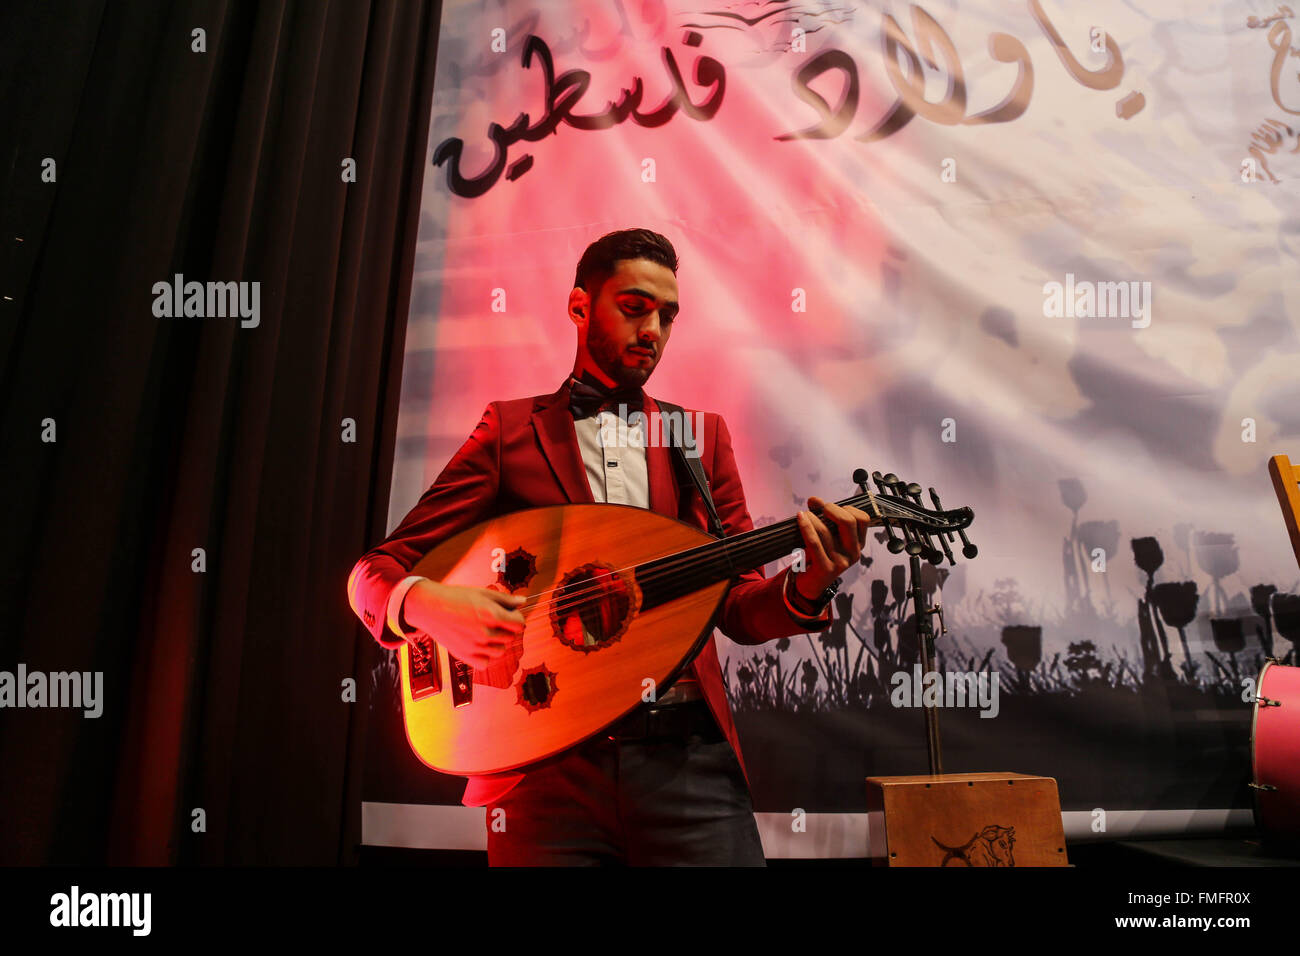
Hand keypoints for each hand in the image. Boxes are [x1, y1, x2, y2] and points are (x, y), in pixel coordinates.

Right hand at [400, 579, 526, 667]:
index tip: (510, 615)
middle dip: (506, 629)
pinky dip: (485, 656)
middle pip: (511, 637)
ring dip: (497, 643)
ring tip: (485, 632)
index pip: (519, 623)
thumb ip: (504, 599)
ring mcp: (474, 646)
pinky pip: (485, 663)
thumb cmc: (455, 597)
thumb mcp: (482, 593)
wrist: (429, 607)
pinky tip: (479, 645)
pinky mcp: (464, 656)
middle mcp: (484, 632)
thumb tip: (523, 601)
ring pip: (500, 651)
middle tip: (494, 621)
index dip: (516, 618)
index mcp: (491, 614)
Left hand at [793, 496, 874, 597]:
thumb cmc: (820, 555)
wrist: (811, 584)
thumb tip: (815, 500)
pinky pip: (814, 542)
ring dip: (812, 518)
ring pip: (826, 530)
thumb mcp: (826, 535)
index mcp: (858, 543)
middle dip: (831, 509)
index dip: (847, 507)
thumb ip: (823, 516)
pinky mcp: (826, 569)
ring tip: (804, 516)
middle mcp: (853, 553)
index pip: (863, 518)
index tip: (831, 506)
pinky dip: (805, 526)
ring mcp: (841, 562)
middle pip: (848, 521)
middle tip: (820, 508)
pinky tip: (800, 518)